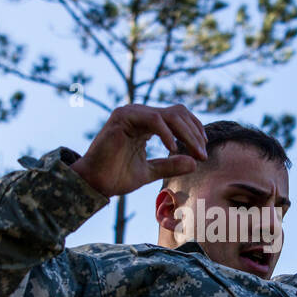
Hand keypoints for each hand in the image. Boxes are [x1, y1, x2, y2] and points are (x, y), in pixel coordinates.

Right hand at [70, 103, 207, 197]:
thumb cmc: (116, 176)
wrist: (94, 183)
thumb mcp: (151, 171)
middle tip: (203, 154)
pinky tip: (174, 148)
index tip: (202, 152)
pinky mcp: (122, 117)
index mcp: (146, 123)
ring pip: (168, 115)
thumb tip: (194, 163)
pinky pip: (152, 119)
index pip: (178, 117)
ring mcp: (130, 113)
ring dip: (186, 133)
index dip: (194, 131)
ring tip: (195, 152)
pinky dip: (166, 132)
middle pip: (178, 113)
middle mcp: (139, 114)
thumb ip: (171, 165)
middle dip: (194, 133)